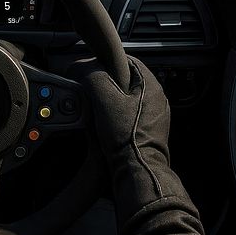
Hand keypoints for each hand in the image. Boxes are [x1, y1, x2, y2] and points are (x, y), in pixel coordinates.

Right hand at [82, 57, 180, 225]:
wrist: (136, 173)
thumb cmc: (125, 139)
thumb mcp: (103, 99)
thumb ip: (92, 76)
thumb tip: (79, 65)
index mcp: (151, 86)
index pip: (126, 60)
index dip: (104, 62)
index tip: (90, 69)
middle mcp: (156, 100)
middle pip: (124, 80)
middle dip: (105, 83)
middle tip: (90, 90)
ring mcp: (152, 117)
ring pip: (125, 98)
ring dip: (108, 101)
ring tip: (95, 110)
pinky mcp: (146, 132)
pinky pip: (126, 115)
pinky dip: (114, 116)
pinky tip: (104, 125)